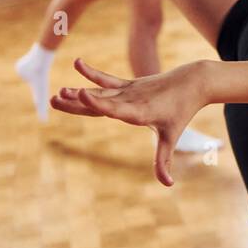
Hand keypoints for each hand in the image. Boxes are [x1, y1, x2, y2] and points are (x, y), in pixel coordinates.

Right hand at [51, 58, 210, 185]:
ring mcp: (129, 90)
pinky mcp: (128, 84)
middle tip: (55, 98)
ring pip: (99, 92)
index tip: (81, 94)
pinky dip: (92, 73)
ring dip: (78, 93)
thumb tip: (168, 184)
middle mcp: (131, 100)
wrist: (192, 83)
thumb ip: (163, 159)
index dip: (98, 103)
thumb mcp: (172, 135)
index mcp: (140, 112)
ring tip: (58, 92)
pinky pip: (107, 79)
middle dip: (78, 102)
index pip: (115, 109)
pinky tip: (77, 63)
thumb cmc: (181, 111)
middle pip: (100, 101)